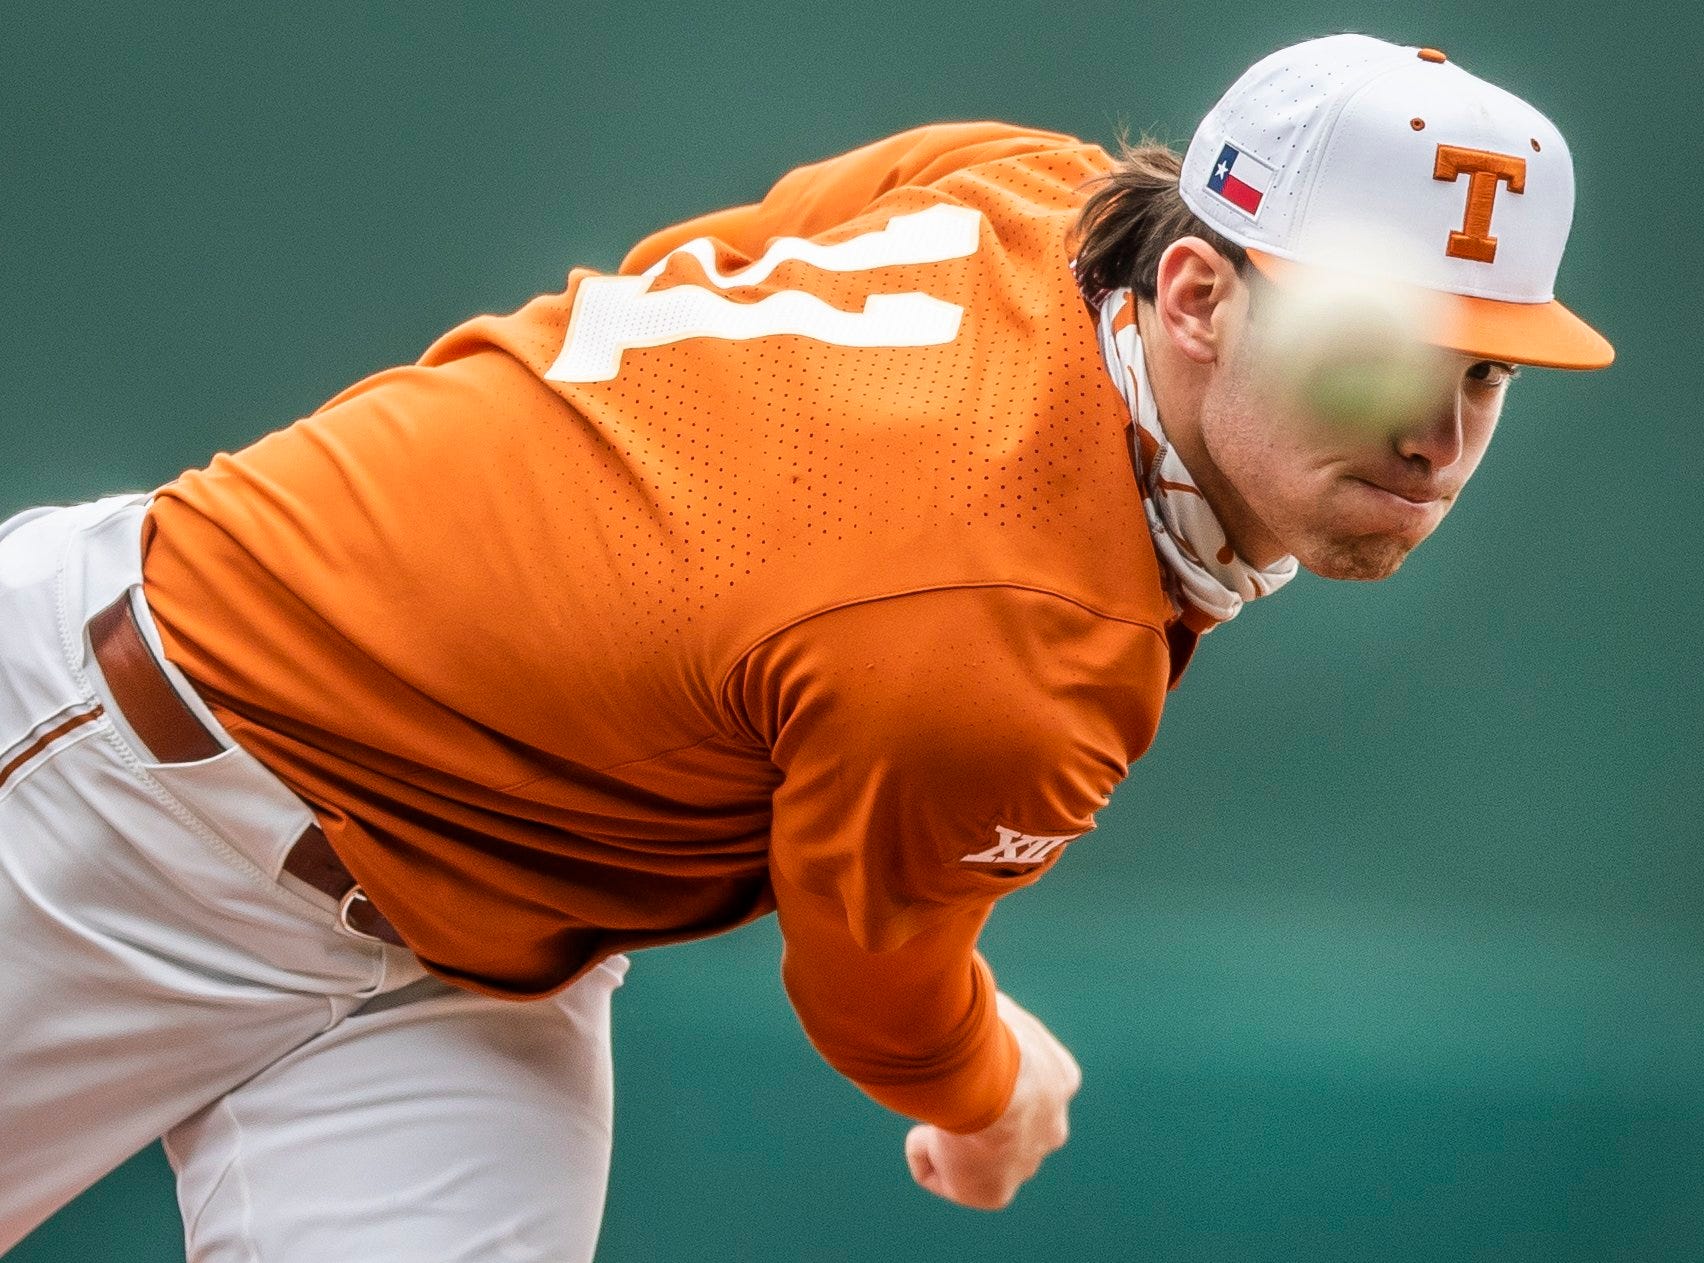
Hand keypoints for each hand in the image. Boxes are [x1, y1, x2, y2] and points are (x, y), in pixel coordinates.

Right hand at [903, 991, 1081, 1209]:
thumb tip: (958, 989)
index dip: (985, 1065)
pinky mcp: (995, 1195)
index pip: (1026, 1076)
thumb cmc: (989, 1035)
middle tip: (944, 1086)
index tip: (962, 1055)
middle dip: (972, 1109)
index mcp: (1059, 1079)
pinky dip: (927, 1153)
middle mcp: (1051, 1127)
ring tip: (937, 1108)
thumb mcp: (988, 1004)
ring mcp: (1026, 1164)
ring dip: (949, 1132)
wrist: (992, 1083)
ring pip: (974, 1152)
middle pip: (1006, 1123)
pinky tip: (933, 1132)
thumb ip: (980, 1008)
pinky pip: (946, 1178)